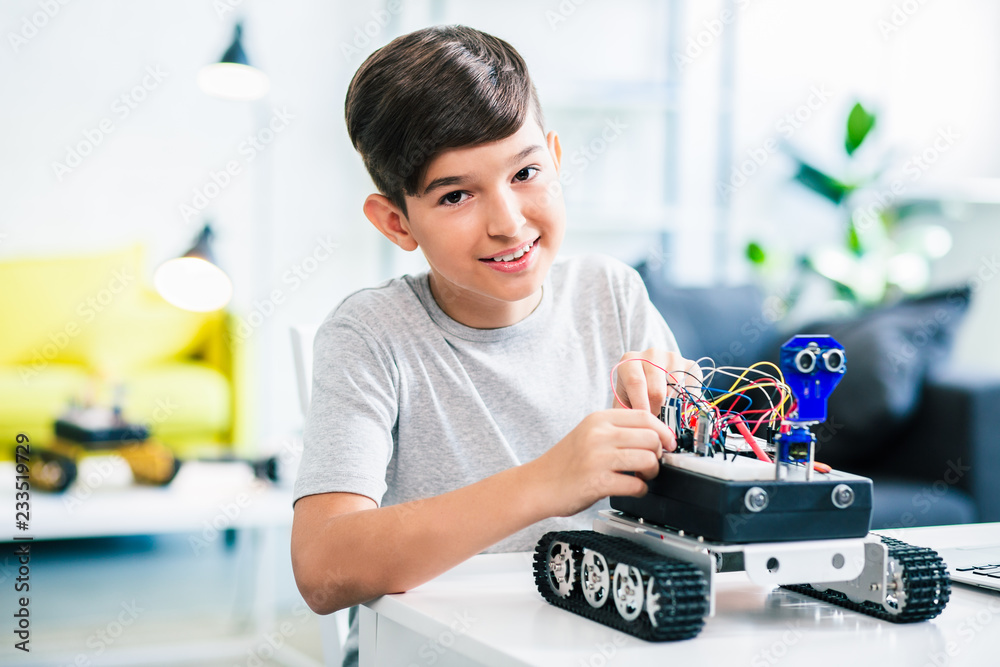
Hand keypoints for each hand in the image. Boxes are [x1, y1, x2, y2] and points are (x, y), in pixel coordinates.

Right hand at [530, 409, 675, 517]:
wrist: (537, 485)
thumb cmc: (565, 463)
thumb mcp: (588, 434)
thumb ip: (616, 431)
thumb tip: (655, 436)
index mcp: (598, 419)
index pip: (644, 416)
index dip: (663, 431)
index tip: (668, 443)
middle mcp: (599, 434)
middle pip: (651, 437)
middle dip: (658, 454)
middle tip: (649, 464)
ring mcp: (598, 458)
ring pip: (648, 459)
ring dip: (651, 472)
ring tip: (640, 477)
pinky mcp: (598, 482)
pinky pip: (636, 484)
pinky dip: (640, 490)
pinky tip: (630, 489)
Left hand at [614, 348, 702, 414]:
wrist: (652, 379)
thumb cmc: (635, 393)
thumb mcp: (623, 401)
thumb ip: (625, 412)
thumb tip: (635, 428)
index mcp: (630, 361)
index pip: (636, 383)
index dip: (641, 406)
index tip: (645, 422)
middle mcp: (651, 354)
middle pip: (657, 389)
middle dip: (657, 411)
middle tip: (655, 421)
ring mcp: (672, 357)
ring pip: (676, 390)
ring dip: (672, 407)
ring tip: (665, 412)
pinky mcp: (690, 364)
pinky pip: (691, 389)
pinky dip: (687, 403)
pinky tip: (678, 405)